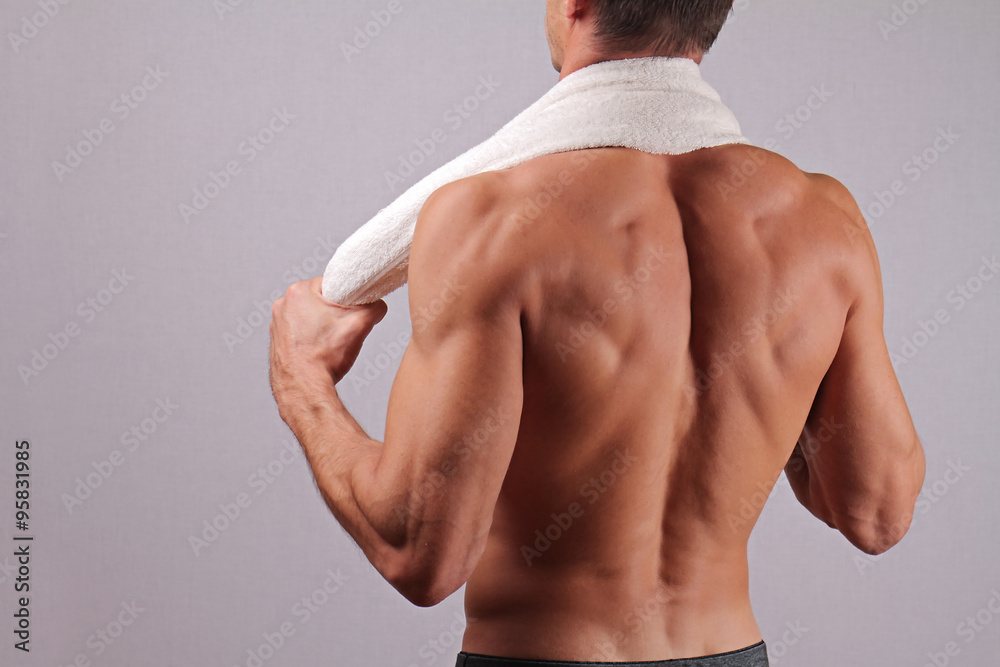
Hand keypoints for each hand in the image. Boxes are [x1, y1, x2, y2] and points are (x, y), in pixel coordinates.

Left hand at [269, 277, 387, 404]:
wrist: (303, 386)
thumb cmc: (323, 356)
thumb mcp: (360, 324)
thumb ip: (375, 307)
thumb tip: (378, 305)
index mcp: (299, 291)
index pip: (331, 283)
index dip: (347, 296)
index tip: (352, 308)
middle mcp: (283, 304)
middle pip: (320, 300)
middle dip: (334, 312)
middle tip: (343, 328)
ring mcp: (277, 323)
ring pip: (309, 316)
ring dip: (321, 325)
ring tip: (331, 342)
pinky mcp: (277, 340)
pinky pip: (299, 332)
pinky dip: (310, 338)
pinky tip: (319, 350)